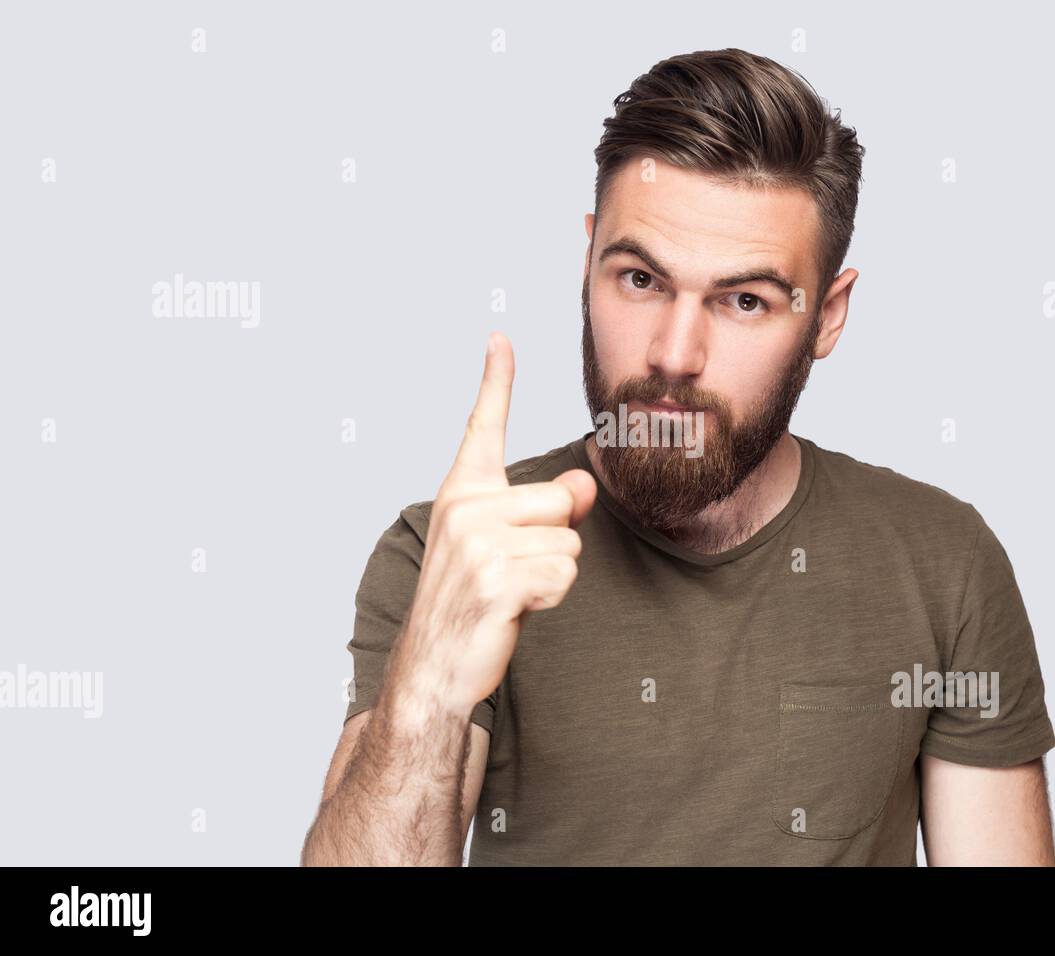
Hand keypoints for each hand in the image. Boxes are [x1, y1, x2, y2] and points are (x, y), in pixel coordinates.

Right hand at [392, 332, 596, 719]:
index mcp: (462, 492)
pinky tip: (514, 610)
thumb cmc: (474, 599)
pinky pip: (564, 577)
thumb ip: (549, 508)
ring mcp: (476, 545)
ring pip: (569, 544)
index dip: (496, 380)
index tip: (501, 337)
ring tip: (511, 591)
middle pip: (562, 502)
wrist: (436, 665)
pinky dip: (551, 600)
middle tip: (512, 571)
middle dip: (555, 542)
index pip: (482, 427)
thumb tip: (585, 482)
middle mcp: (464, 509)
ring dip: (553, 576)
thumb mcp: (508, 544)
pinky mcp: (495, 581)